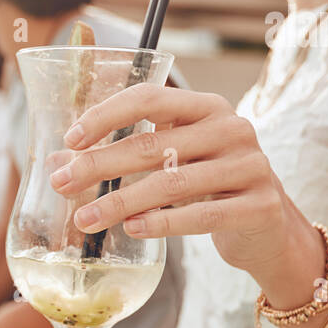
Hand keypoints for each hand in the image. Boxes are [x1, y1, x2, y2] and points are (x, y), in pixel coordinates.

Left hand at [51, 83, 322, 295]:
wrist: (270, 229)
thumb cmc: (209, 187)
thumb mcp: (175, 160)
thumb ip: (125, 155)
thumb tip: (58, 162)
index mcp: (208, 107)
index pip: (150, 98)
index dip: (106, 116)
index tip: (70, 140)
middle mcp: (232, 129)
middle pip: (153, 144)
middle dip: (99, 165)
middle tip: (61, 183)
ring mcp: (250, 167)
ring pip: (171, 184)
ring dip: (120, 202)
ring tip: (84, 220)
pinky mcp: (259, 205)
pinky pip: (201, 215)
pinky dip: (162, 223)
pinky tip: (131, 229)